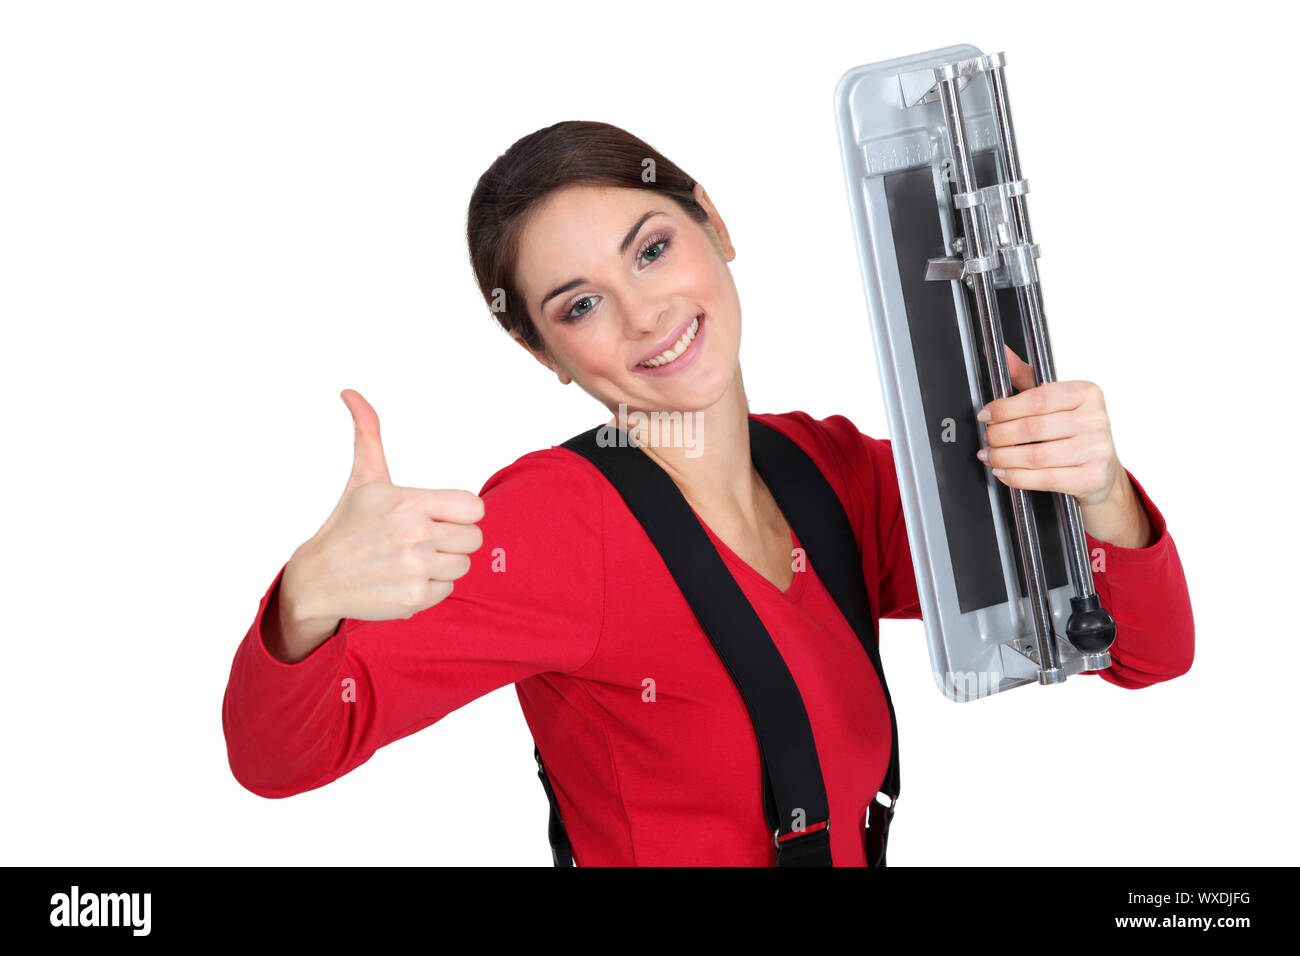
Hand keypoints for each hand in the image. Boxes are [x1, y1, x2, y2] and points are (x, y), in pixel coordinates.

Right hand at [281, 389, 485, 639]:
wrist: (317, 578)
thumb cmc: (347, 525)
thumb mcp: (363, 478)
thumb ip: (368, 434)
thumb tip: (349, 392)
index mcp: (409, 502)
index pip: (474, 508)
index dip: (460, 512)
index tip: (439, 516)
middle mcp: (415, 535)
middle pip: (474, 538)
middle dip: (452, 538)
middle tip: (422, 539)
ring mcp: (415, 568)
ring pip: (463, 565)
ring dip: (443, 563)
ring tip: (411, 558)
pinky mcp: (414, 598)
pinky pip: (447, 589)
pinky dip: (430, 587)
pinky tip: (404, 577)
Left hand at [975, 345, 1121, 506]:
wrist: (1102, 468)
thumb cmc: (1075, 429)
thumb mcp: (1055, 399)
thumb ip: (1026, 377)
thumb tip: (1001, 353)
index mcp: (1086, 394)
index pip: (1039, 399)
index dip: (1005, 408)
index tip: (986, 414)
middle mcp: (1095, 420)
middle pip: (1034, 428)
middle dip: (1000, 435)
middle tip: (988, 437)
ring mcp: (1096, 450)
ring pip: (1037, 456)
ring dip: (1004, 457)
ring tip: (991, 455)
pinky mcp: (1091, 477)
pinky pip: (1045, 479)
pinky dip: (1017, 476)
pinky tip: (1004, 471)